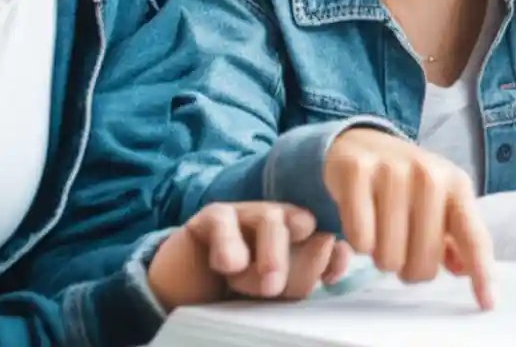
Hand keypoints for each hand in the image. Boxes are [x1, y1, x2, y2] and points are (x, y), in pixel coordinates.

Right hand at [147, 202, 352, 309]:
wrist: (181, 299)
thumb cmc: (231, 300)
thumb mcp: (271, 297)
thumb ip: (300, 279)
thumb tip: (328, 255)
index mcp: (297, 243)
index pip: (327, 237)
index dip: (334, 254)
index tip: (331, 279)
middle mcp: (276, 223)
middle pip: (304, 225)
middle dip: (302, 259)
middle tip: (284, 290)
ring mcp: (245, 215)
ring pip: (271, 219)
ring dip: (272, 254)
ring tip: (268, 287)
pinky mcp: (212, 217)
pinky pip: (226, 221)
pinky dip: (230, 244)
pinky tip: (227, 266)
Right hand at [325, 128, 494, 308]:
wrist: (359, 144)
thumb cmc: (404, 183)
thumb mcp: (438, 203)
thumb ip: (455, 238)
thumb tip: (464, 269)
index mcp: (456, 185)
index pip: (474, 237)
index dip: (482, 273)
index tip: (488, 303)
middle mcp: (428, 175)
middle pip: (424, 263)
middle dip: (410, 267)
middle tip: (402, 246)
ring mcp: (392, 171)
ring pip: (389, 257)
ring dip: (382, 256)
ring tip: (381, 232)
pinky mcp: (356, 173)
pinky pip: (360, 241)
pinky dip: (359, 242)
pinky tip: (362, 221)